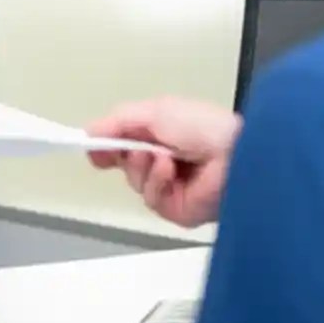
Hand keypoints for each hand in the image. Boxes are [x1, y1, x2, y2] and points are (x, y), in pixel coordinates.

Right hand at [86, 96, 240, 227]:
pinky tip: (171, 170)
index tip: (92, 147)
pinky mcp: (176, 210)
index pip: (125, 145)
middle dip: (124, 154)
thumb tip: (87, 133)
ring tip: (162, 157)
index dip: (107, 146)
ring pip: (134, 183)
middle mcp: (165, 162)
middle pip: (125, 165)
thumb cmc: (200, 125)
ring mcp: (171, 188)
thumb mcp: (154, 112)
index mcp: (162, 137)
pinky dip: (156, 182)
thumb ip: (117, 122)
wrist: (236, 153)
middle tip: (133, 147)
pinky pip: (151, 199)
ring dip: (142, 167)